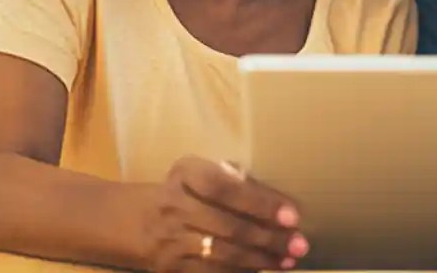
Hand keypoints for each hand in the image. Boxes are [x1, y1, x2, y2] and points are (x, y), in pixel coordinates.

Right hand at [143, 156, 308, 271]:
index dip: (261, 203)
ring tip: (288, 261)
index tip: (292, 216)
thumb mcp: (201, 174)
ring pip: (223, 254)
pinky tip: (262, 271)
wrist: (136, 221)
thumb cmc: (185, 191)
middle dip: (269, 238)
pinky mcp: (169, 268)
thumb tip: (278, 202)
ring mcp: (170, 241)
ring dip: (260, 260)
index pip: (226, 189)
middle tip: (300, 244)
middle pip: (229, 226)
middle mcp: (174, 206)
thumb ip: (235, 181)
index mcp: (186, 174)